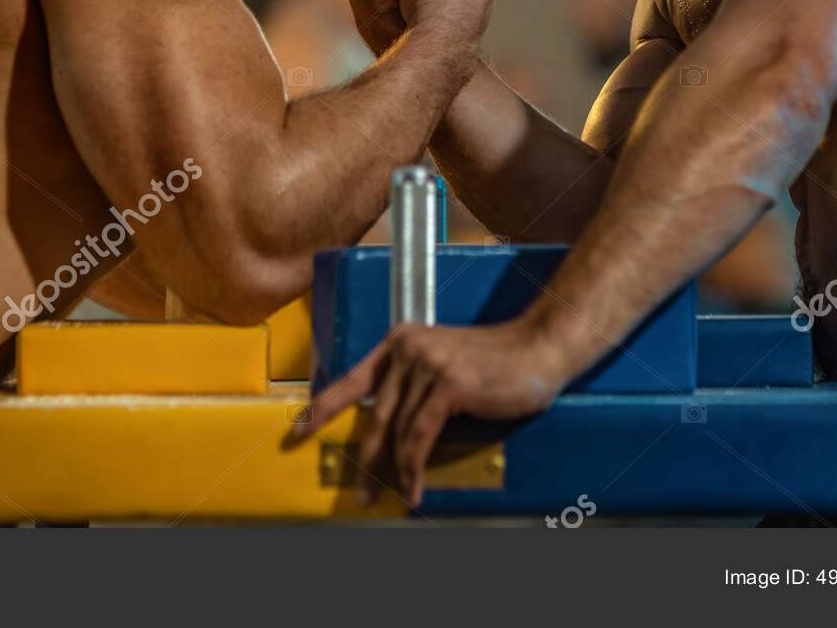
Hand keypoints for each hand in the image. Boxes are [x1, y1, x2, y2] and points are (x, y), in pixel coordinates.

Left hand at [288, 319, 567, 506]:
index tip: (297, 432)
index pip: (351, 380)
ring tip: (390, 496)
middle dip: (365, 458)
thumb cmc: (495, 362)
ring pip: (399, 430)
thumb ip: (413, 384)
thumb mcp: (443, 364)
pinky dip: (415, 467)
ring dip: (394, 470)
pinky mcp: (449, 384)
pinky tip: (414, 487)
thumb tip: (385, 432)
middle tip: (358, 491)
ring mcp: (428, 364)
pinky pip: (421, 436)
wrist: (538, 348)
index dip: (322, 408)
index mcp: (400, 341)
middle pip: (375, 415)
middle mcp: (408, 348)